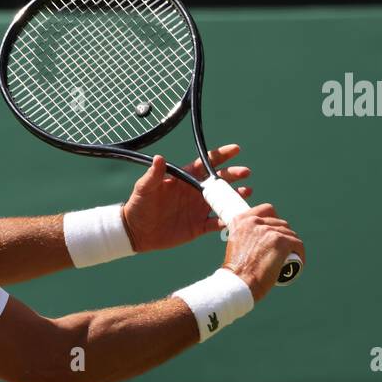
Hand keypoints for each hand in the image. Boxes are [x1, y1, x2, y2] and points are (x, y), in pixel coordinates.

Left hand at [121, 145, 251, 252]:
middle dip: (233, 175)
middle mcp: (194, 192)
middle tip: (245, 172)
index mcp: (184, 179)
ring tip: (246, 192)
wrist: (135, 231)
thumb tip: (159, 158)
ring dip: (234, 196)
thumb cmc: (138, 205)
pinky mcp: (198, 227)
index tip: (235, 149)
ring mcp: (198, 209)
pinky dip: (227, 221)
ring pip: (222, 201)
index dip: (220, 155)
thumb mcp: (144, 188)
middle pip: (219, 181)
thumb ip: (154, 174)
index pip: (205, 164)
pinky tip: (237, 217)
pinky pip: (216, 223)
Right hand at [221, 202, 305, 301]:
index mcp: (241, 220)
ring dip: (292, 245)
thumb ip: (243, 236)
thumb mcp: (234, 245)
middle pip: (280, 222)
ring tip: (289, 258)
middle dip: (283, 235)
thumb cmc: (236, 271)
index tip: (274, 233)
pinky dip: (300, 253)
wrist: (239, 283)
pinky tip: (299, 262)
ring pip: (290, 233)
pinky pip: (297, 244)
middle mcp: (255, 222)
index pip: (266, 210)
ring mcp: (269, 231)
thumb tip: (254, 238)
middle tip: (281, 250)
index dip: (274, 220)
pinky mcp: (281, 241)